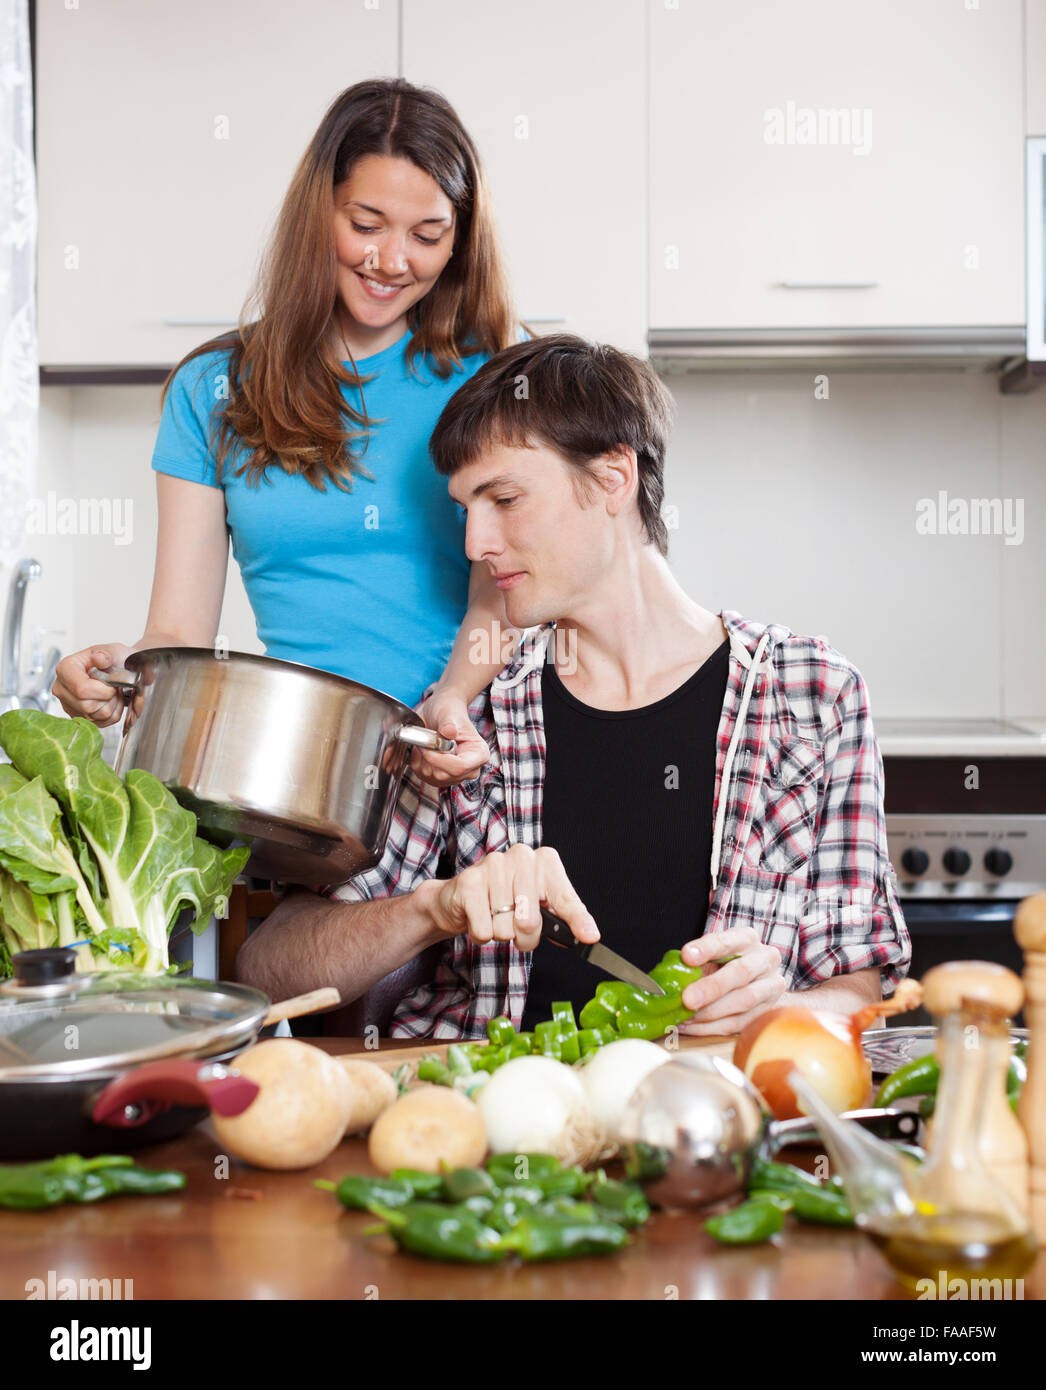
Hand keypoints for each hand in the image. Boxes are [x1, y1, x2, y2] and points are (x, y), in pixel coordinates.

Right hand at [52, 643, 133, 726]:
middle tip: (113, 686)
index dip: (102, 690)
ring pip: (95, 716)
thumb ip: (106, 655)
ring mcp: (68, 705)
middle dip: (108, 698)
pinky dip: (112, 714)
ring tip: (112, 692)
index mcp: (65, 669)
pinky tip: (110, 700)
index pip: (81, 689)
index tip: (111, 683)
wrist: (119, 670)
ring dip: (111, 705)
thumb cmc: (112, 661)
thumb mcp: (112, 651)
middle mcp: (62, 689)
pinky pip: (100, 723)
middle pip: (87, 706)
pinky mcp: (79, 717)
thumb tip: (99, 658)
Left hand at [412, 686, 490, 786]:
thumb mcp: (449, 713)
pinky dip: (418, 761)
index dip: (440, 760)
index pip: (460, 767)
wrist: (440, 714)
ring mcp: (454, 776)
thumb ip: (449, 723)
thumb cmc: (449, 712)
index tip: (427, 748)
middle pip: (444, 774)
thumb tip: (449, 731)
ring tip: (428, 742)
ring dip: (422, 758)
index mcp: (479, 754)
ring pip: (431, 776)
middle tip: (427, 738)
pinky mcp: (439, 778)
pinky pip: (422, 775)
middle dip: (429, 757)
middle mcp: (469, 769)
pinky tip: (424, 749)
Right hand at [422, 844, 599, 951]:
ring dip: (500, 934)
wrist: (462, 896)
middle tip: (516, 928)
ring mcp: (494, 865)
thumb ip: (563, 919)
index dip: (578, 920)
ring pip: (505, 929)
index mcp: (545, 861)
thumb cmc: (507, 900)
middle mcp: (522, 856)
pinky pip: (484, 930)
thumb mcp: (540, 905)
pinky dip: (481, 934)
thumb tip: (588, 936)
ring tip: (494, 916)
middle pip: (531, 921)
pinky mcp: (469, 882)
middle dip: (524, 937)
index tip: (590, 936)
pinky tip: (479, 916)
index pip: (565, 897)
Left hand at [676, 927, 786, 1036]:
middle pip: (741, 972)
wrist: (756, 980)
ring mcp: (772, 986)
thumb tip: (669, 979)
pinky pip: (740, 1023)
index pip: (728, 941)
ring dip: (711, 1011)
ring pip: (744, 1000)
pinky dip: (713, 1027)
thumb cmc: (725, 963)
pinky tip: (693, 1026)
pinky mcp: (768, 1011)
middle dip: (711, 987)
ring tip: (687, 1016)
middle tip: (687, 999)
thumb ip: (695, 962)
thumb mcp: (712, 955)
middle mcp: (765, 959)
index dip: (707, 948)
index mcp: (747, 938)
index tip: (686, 956)